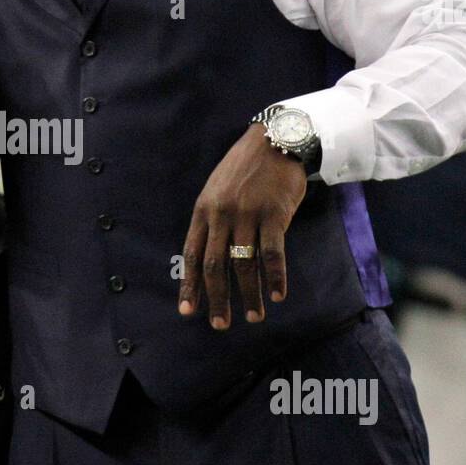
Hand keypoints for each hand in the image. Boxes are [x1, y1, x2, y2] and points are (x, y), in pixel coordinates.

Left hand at [178, 124, 307, 329]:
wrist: (275, 139)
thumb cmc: (246, 169)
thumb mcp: (217, 190)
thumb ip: (212, 221)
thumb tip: (209, 258)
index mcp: (203, 210)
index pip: (191, 254)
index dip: (189, 286)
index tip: (188, 311)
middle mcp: (221, 215)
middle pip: (214, 266)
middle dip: (216, 299)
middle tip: (220, 324)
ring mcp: (247, 215)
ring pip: (243, 265)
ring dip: (249, 295)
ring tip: (254, 316)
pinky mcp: (274, 215)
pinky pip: (272, 254)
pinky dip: (275, 278)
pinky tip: (278, 295)